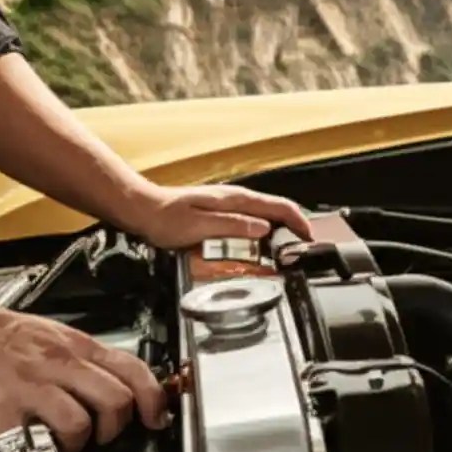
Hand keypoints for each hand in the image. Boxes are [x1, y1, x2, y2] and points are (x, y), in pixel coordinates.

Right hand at [0, 298, 167, 451]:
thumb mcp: (47, 335)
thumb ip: (79, 357)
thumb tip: (111, 381)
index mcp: (74, 345)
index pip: (133, 368)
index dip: (154, 397)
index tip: (159, 417)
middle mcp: (58, 364)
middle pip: (116, 400)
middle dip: (118, 427)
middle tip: (104, 436)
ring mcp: (29, 388)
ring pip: (81, 424)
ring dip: (78, 443)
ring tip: (62, 442)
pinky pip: (30, 443)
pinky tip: (26, 447)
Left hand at [131, 184, 313, 249]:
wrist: (142, 209)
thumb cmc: (165, 217)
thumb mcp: (200, 225)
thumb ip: (233, 226)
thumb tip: (263, 230)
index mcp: (235, 200)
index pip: (279, 206)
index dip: (299, 221)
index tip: (309, 238)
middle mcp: (235, 199)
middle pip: (277, 210)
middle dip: (294, 228)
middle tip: (301, 250)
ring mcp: (229, 205)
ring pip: (266, 216)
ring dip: (280, 231)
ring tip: (285, 251)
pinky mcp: (222, 213)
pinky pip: (251, 222)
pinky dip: (263, 234)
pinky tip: (260, 247)